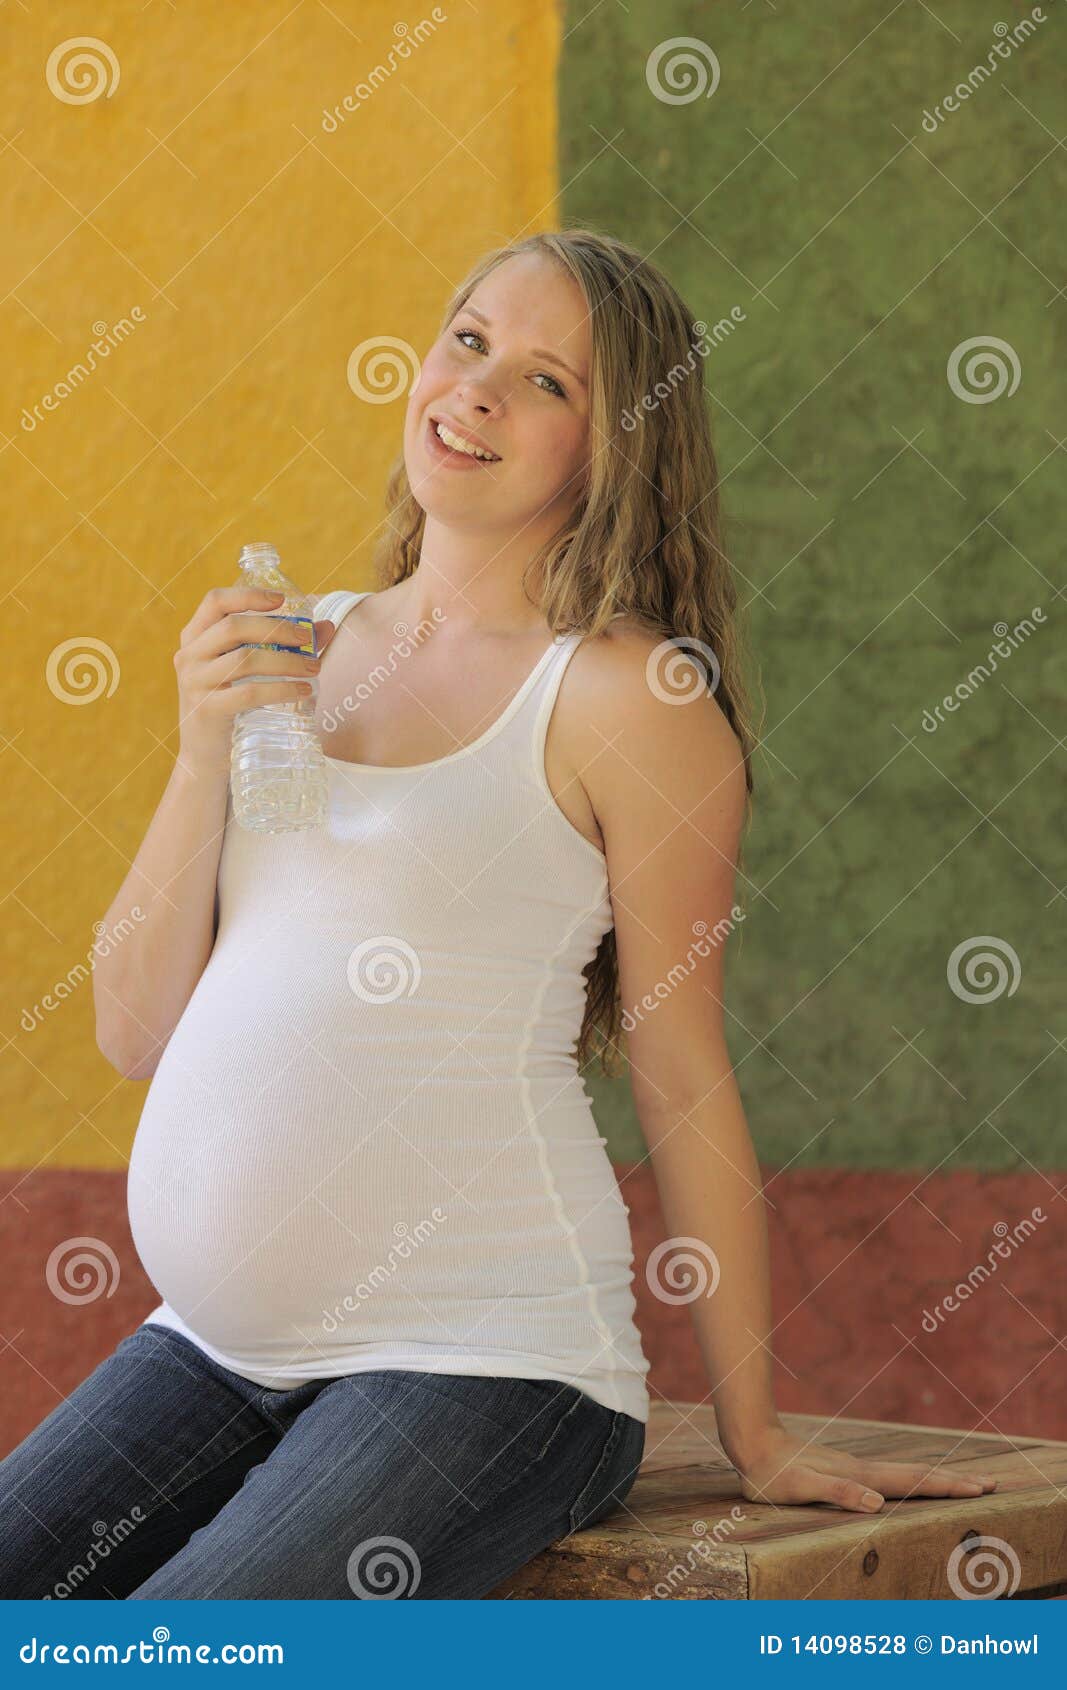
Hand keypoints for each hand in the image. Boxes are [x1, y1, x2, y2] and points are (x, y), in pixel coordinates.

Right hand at [174, 586, 337, 775]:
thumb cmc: (231, 708)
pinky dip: (282, 689)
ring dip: (287, 661)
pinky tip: (303, 690)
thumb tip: (325, 627)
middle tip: (308, 639)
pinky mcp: (208, 709)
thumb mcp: (246, 673)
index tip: (281, 599)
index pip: (215, 602)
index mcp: (194, 638)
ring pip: (246, 659)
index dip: (248, 595)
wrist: (206, 758)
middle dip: (278, 628)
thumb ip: (283, 646)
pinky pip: (250, 692)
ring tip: (314, 668)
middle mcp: (189, 656)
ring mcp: (195, 683)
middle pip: (234, 627)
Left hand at [733, 1426, 997, 1512]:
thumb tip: (877, 1504)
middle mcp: (863, 1472)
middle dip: (954, 1480)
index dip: (946, 1486)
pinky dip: (909, 1480)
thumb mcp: (802, 1488)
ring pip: (904, 1474)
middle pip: (917, 1475)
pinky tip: (908, 1485)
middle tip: (991, 1484)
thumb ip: (838, 1492)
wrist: (752, 1444)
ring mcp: (855, 1470)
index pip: (913, 1481)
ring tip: (963, 1482)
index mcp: (861, 1477)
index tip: (980, 1488)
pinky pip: (886, 1478)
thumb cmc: (773, 1474)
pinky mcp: (844, 1472)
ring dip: (936, 1478)